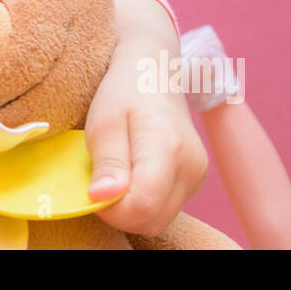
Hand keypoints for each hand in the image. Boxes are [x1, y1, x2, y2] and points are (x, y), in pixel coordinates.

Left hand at [84, 0, 207, 236]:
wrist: (153, 70)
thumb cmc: (124, 91)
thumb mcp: (104, 121)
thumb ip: (107, 161)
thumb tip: (102, 198)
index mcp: (168, 148)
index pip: (142, 205)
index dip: (111, 209)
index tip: (92, 189)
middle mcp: (191, 166)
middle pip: (152, 219)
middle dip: (120, 212)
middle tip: (100, 180)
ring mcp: (197, 175)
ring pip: (159, 218)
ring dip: (132, 209)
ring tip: (116, 173)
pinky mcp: (195, 179)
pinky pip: (165, 208)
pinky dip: (145, 202)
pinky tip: (131, 174)